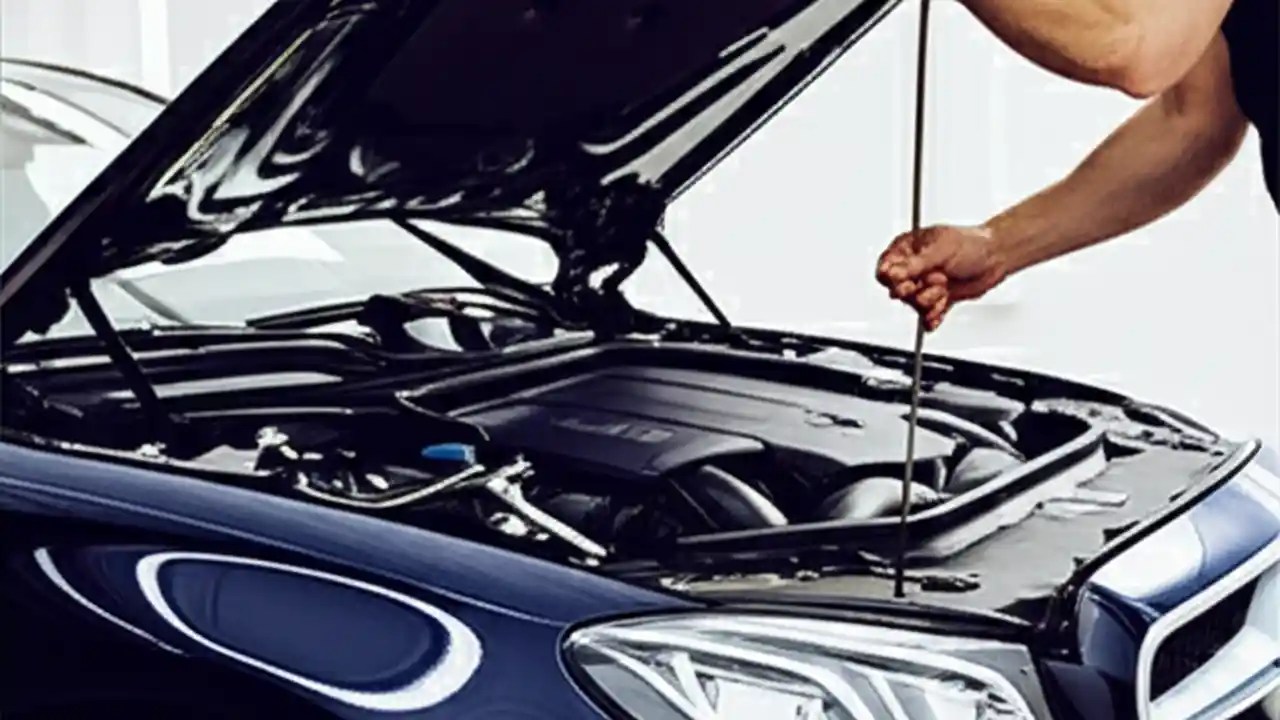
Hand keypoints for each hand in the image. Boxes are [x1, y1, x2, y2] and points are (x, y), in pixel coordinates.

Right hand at [875, 225, 1007, 330]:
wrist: (995, 259)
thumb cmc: (970, 244)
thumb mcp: (939, 250)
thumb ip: (913, 265)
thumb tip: (891, 272)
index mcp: (907, 249)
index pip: (884, 269)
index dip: (892, 279)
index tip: (906, 282)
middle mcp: (912, 269)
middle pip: (896, 291)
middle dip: (915, 290)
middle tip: (931, 282)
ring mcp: (924, 286)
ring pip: (913, 304)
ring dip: (930, 300)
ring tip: (944, 289)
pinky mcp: (935, 301)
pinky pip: (926, 316)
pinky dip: (934, 316)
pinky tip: (941, 308)